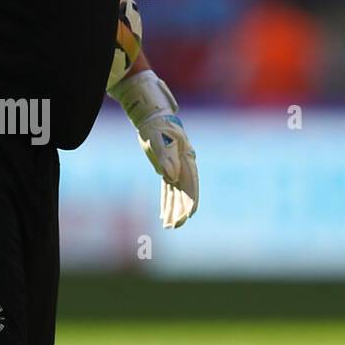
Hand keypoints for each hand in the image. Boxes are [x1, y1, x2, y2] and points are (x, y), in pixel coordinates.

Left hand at [108, 70, 198, 228]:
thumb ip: (166, 157)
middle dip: (181, 210)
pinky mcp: (167, 170)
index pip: (191, 183)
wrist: (152, 118)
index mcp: (186, 158)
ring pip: (177, 194)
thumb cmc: (156, 127)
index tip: (189, 214)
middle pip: (185, 192)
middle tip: (176, 226)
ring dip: (173, 209)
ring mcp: (177, 168)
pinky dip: (167, 203)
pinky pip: (169, 190)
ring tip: (170, 226)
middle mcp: (185, 166)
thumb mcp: (158, 140)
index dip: (191, 199)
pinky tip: (164, 215)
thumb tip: (171, 177)